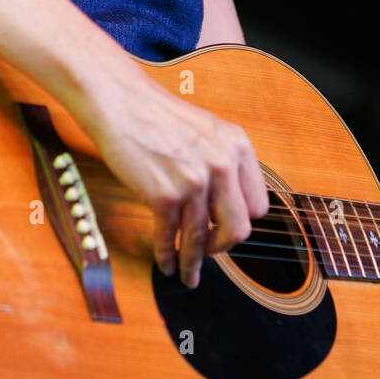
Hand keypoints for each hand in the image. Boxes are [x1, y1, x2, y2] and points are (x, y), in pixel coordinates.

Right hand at [84, 68, 268, 288]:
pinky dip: (167, 255)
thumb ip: (223, 163)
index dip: (242, 221)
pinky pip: (171, 237)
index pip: (258, 205)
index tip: (228, 229)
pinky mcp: (165, 195)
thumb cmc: (158, 115)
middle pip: (238, 228)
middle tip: (210, 252)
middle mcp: (223, 164)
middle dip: (222, 247)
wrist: (121, 103)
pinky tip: (165, 263)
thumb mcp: (207, 131)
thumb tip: (226, 207)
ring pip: (202, 239)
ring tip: (187, 275)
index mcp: (238, 146)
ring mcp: (195, 181)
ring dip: (192, 262)